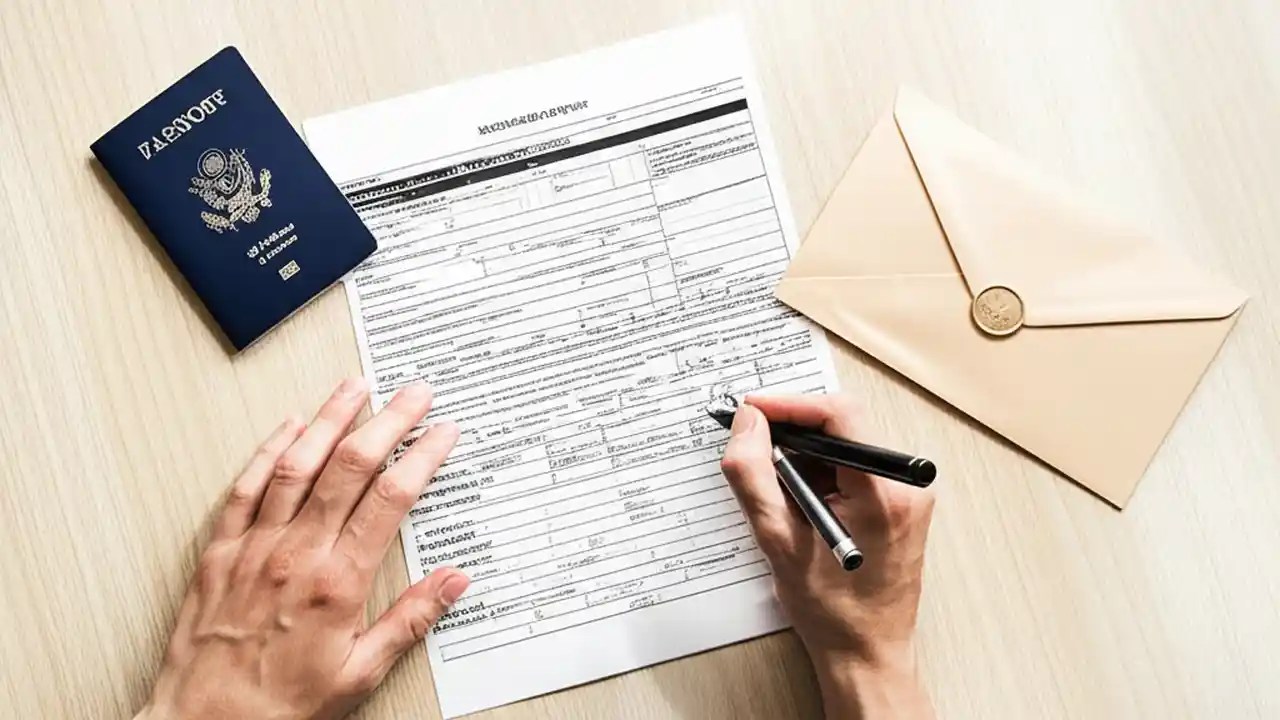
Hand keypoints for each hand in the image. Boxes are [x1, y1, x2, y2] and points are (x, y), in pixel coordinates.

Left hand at [137, 378, 467, 719]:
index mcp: (337, 582)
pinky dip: (268, 450)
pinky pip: (245, 487)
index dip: (422, 457)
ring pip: (297, 464)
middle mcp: (296, 554)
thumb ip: (410, 620)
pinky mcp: (220, 552)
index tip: (442, 433)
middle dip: (387, 421)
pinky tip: (289, 427)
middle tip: (413, 393)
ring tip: (354, 388)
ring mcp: (255, 547)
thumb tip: (454, 581)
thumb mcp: (360, 673)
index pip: (391, 499)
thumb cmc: (281, 707)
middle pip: (349, 467)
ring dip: (329, 419)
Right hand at [719, 394, 934, 718]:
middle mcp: (905, 487)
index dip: (790, 405)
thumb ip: (753, 475)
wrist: (867, 653)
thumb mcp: (777, 541)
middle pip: (842, 427)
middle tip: (757, 456)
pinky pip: (854, 468)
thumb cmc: (832, 612)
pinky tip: (806, 507)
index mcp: (882, 493)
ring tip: (785, 501)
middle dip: (793, 436)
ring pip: (844, 447)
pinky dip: (822, 476)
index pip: (839, 415)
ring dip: (806, 461)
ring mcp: (909, 495)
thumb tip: (747, 426)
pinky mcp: (903, 504)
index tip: (754, 411)